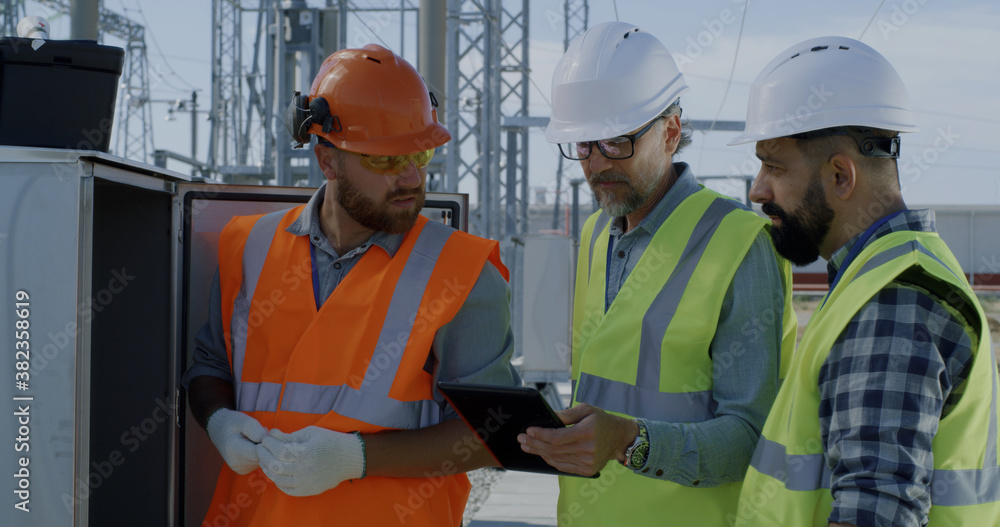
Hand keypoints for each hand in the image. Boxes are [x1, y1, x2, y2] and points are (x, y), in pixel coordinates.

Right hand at [205, 408, 267, 474]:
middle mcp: (236, 463)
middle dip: (266, 445)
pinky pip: (258, 463)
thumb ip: (255, 429)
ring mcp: (239, 469)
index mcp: (234, 449)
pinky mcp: (243, 470)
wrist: (218, 431)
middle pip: (262, 457)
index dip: (267, 441)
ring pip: (262, 461)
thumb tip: (266, 441)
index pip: (260, 451)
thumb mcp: (242, 420)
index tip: (264, 431)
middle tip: (260, 432)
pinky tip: (253, 446)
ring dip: (263, 449)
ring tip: (254, 438)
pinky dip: (259, 454)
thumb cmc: (231, 423)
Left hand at [257, 426, 364, 496]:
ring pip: (278, 479)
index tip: (266, 438)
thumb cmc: (331, 441)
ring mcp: (307, 482)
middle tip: (261, 448)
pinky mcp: (309, 490)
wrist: (350, 458)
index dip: (268, 443)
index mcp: (306, 452)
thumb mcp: (310, 432)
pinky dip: (278, 481)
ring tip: (265, 459)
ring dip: (268, 468)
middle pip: (275, 465)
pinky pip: (287, 489)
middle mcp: (305, 470)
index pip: (278, 450)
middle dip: (264, 455)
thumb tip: (272, 434)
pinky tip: (276, 472)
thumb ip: (290, 435)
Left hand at [517, 403, 637, 475]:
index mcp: (587, 433)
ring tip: (527, 446)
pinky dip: (550, 460)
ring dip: (539, 452)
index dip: (541, 435)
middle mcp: (587, 450)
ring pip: (556, 459)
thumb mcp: (586, 410)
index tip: (528, 431)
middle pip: (553, 449)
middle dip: (535, 444)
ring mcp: (587, 462)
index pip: (557, 437)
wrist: (619, 439)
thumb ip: (566, 414)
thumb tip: (547, 416)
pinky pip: (563, 466)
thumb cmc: (601, 421)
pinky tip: (541, 453)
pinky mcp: (587, 470)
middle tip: (521, 439)